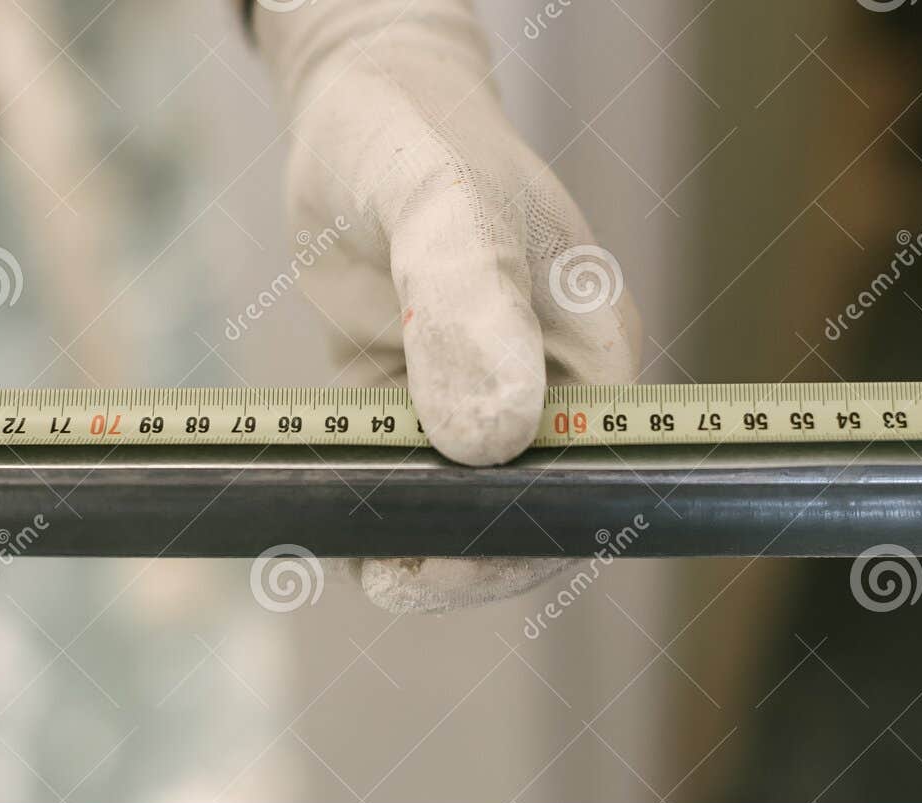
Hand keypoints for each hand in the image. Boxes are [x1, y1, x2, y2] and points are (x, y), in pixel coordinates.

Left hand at [255, 0, 640, 612]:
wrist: (355, 109)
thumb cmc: (418, 139)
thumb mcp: (446, 206)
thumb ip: (467, 308)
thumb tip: (490, 438)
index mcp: (588, 354)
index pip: (586, 481)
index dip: (527, 537)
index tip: (447, 560)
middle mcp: (544, 390)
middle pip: (527, 513)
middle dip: (464, 557)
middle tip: (389, 574)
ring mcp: (475, 400)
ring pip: (460, 508)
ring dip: (412, 541)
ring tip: (356, 552)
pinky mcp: (409, 402)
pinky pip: (401, 478)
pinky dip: (370, 504)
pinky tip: (333, 518)